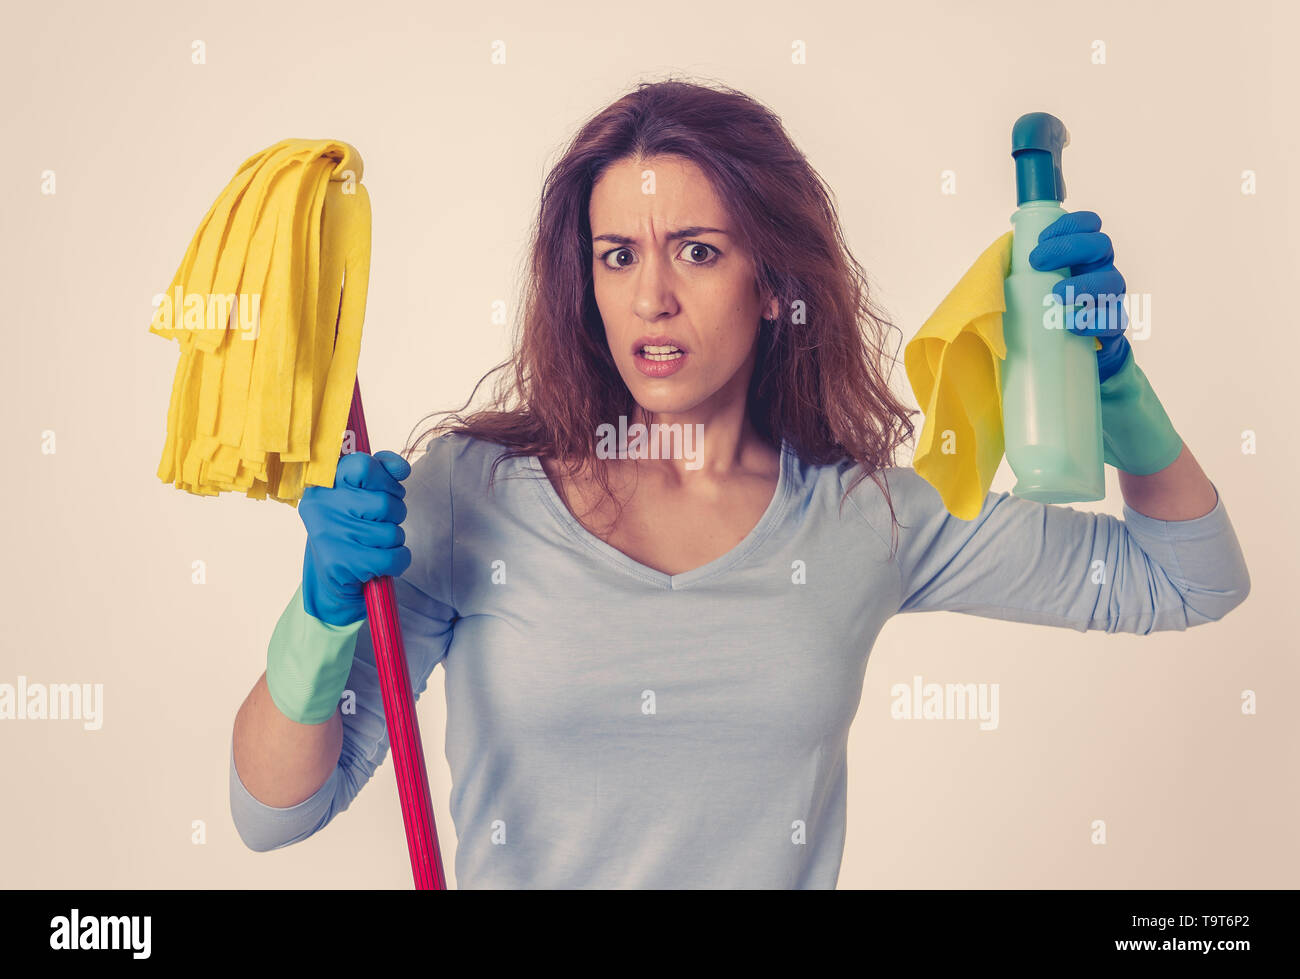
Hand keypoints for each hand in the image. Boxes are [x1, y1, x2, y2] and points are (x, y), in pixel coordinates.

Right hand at [299, 450, 412, 625]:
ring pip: (392, 532)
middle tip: (379, 524)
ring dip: (394, 541)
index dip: (385, 479)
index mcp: (324, 483)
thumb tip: (402, 469)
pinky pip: (393, 557)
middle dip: (395, 514)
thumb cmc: (351, 528)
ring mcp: (330, 535)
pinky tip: (382, 563)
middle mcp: (322, 506)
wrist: (333, 580)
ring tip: (375, 545)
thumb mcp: (360, 494)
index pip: (363, 466)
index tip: (386, 490)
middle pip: (385, 502)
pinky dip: (399, 561)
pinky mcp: (341, 563)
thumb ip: (381, 472)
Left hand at [1028, 210, 1131, 382]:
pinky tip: (1074, 325)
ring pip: (1112, 282)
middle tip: (1037, 262)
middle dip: (1069, 248)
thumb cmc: (1046, 313)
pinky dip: (1095, 320)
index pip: (1089, 225)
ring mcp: (1109, 299)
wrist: (1070, 356)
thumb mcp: (1032, 287)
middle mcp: (1100, 272)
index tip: (1040, 239)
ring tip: (1057, 295)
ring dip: (1083, 285)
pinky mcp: (1111, 327)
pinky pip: (1113, 320)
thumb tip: (986, 270)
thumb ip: (1018, 274)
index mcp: (1083, 257)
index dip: (1070, 225)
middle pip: (1101, 246)